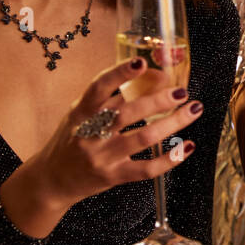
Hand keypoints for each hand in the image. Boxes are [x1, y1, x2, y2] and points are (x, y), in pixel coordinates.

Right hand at [24, 58, 203, 213]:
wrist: (52, 180)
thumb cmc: (72, 139)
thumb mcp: (82, 114)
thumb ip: (113, 96)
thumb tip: (155, 76)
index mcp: (81, 112)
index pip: (98, 88)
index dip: (119, 74)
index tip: (141, 63)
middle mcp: (90, 134)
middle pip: (127, 114)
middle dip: (158, 100)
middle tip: (181, 91)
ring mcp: (102, 157)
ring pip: (143, 138)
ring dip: (173, 123)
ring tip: (192, 109)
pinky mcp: (113, 176)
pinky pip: (146, 169)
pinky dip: (170, 158)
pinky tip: (187, 146)